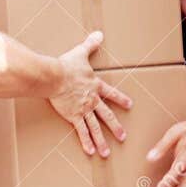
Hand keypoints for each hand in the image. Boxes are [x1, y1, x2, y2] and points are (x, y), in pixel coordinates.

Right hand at [49, 31, 133, 156]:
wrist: (55, 77)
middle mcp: (92, 100)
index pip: (111, 94)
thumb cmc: (67, 65)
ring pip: (95, 127)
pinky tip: (90, 152)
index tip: (129, 105)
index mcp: (95, 86)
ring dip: (102, 140)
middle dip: (115, 127)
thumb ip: (90, 45)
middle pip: (107, 115)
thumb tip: (99, 33)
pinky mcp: (73, 116)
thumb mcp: (81, 53)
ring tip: (107, 152)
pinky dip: (86, 141)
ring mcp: (84, 109)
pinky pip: (81, 131)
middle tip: (123, 137)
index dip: (121, 99)